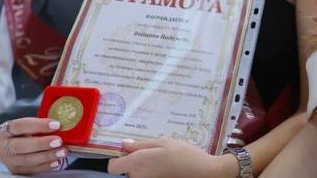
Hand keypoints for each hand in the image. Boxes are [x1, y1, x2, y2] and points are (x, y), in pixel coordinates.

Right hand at [0, 117, 67, 174]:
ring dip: (47, 156)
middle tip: (58, 141)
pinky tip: (57, 162)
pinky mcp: (15, 171)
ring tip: (62, 152)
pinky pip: (31, 170)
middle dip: (41, 143)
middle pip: (20, 146)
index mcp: (4, 130)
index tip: (56, 125)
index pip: (20, 126)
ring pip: (27, 160)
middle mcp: (2, 146)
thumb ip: (41, 124)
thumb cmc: (24, 132)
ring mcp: (8, 161)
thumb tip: (63, 124)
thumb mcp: (28, 124)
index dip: (39, 125)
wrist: (13, 144)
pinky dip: (45, 166)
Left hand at [107, 138, 237, 177]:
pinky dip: (152, 173)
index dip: (117, 158)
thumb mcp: (164, 142)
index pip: (113, 166)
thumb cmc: (184, 154)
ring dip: (144, 168)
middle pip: (127, 170)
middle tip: (153, 153)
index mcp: (138, 162)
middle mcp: (138, 176)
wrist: (203, 173)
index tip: (128, 152)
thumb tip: (124, 144)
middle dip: (135, 162)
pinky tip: (166, 169)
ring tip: (162, 161)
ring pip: (137, 175)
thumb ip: (142, 144)